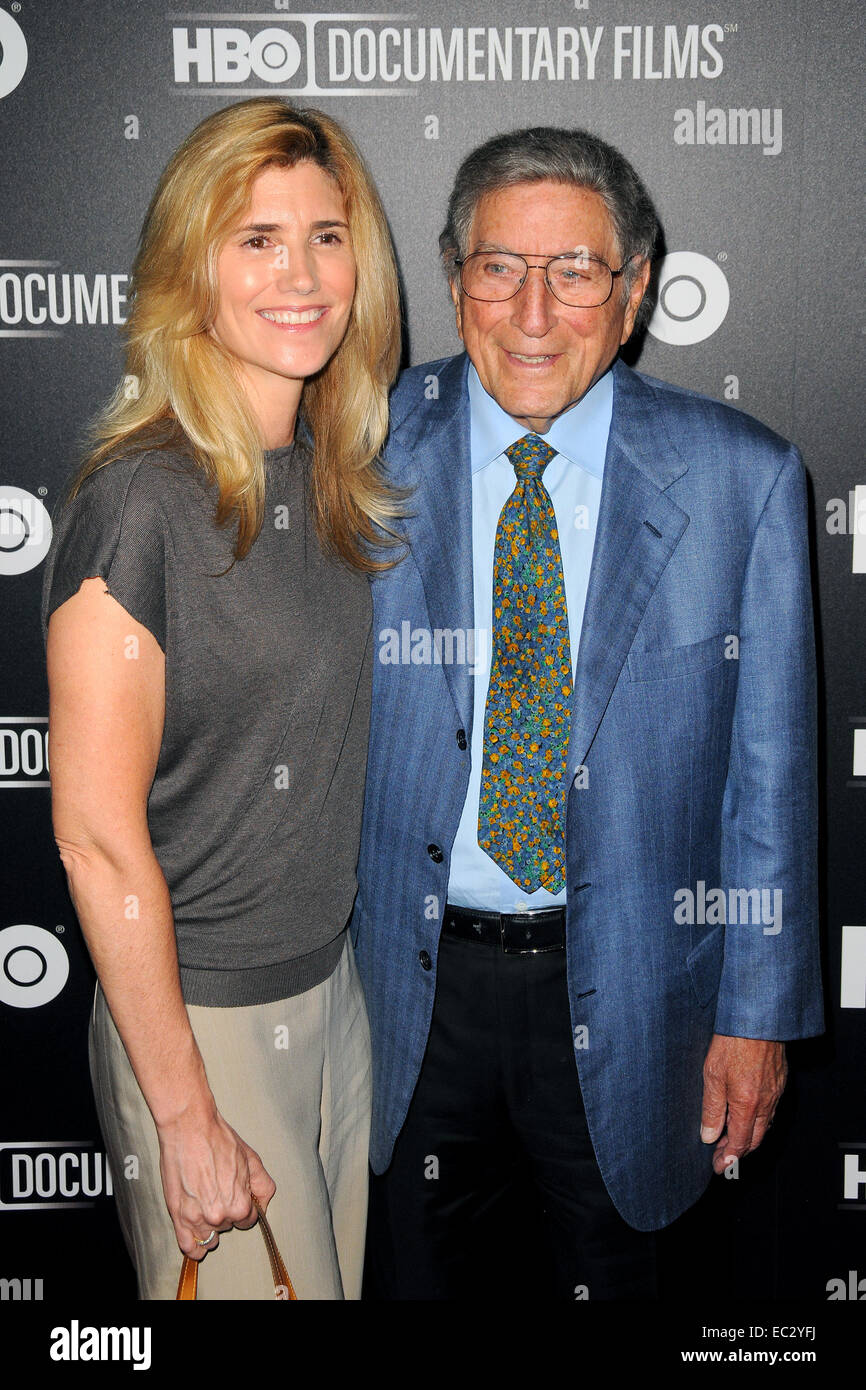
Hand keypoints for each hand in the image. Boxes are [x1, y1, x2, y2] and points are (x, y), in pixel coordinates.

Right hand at [156, 1101, 276, 1259]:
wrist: (189, 1127)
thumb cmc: (218, 1139)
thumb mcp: (251, 1159)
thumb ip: (263, 1186)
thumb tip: (263, 1204)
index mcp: (239, 1205)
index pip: (247, 1221)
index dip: (244, 1207)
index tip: (235, 1196)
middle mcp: (218, 1217)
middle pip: (227, 1226)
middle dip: (226, 1212)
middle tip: (218, 1190)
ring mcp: (196, 1219)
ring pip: (209, 1236)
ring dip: (210, 1226)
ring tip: (206, 1204)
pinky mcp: (177, 1216)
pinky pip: (188, 1246)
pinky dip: (194, 1246)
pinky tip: (197, 1237)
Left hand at [700, 1033, 786, 1174]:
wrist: (758, 1018)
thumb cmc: (732, 1041)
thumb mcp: (712, 1075)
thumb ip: (711, 1108)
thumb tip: (708, 1135)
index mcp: (747, 1104)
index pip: (739, 1143)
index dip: (727, 1158)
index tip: (718, 1167)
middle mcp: (765, 1103)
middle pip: (754, 1139)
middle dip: (738, 1152)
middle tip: (721, 1157)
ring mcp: (775, 1093)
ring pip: (764, 1126)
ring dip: (748, 1137)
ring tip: (730, 1140)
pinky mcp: (779, 1081)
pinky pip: (770, 1111)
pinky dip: (758, 1121)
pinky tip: (747, 1117)